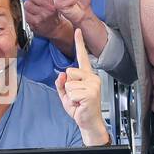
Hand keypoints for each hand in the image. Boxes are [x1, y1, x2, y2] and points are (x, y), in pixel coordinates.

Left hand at [23, 0, 62, 38]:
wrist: (56, 27)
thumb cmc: (52, 8)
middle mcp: (50, 7)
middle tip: (37, 1)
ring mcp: (43, 15)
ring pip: (27, 4)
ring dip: (29, 6)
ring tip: (35, 8)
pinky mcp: (36, 22)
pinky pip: (25, 14)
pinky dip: (28, 14)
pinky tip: (34, 15)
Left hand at [55, 29, 107, 143]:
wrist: (88, 123)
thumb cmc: (80, 108)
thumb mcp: (66, 95)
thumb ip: (62, 84)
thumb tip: (61, 74)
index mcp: (87, 76)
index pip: (82, 57)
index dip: (79, 43)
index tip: (78, 31)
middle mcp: (92, 77)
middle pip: (69, 71)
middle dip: (68, 85)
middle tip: (76, 96)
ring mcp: (93, 85)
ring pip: (69, 83)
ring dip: (70, 94)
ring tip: (78, 101)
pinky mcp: (90, 93)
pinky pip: (71, 92)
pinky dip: (72, 100)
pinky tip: (80, 104)